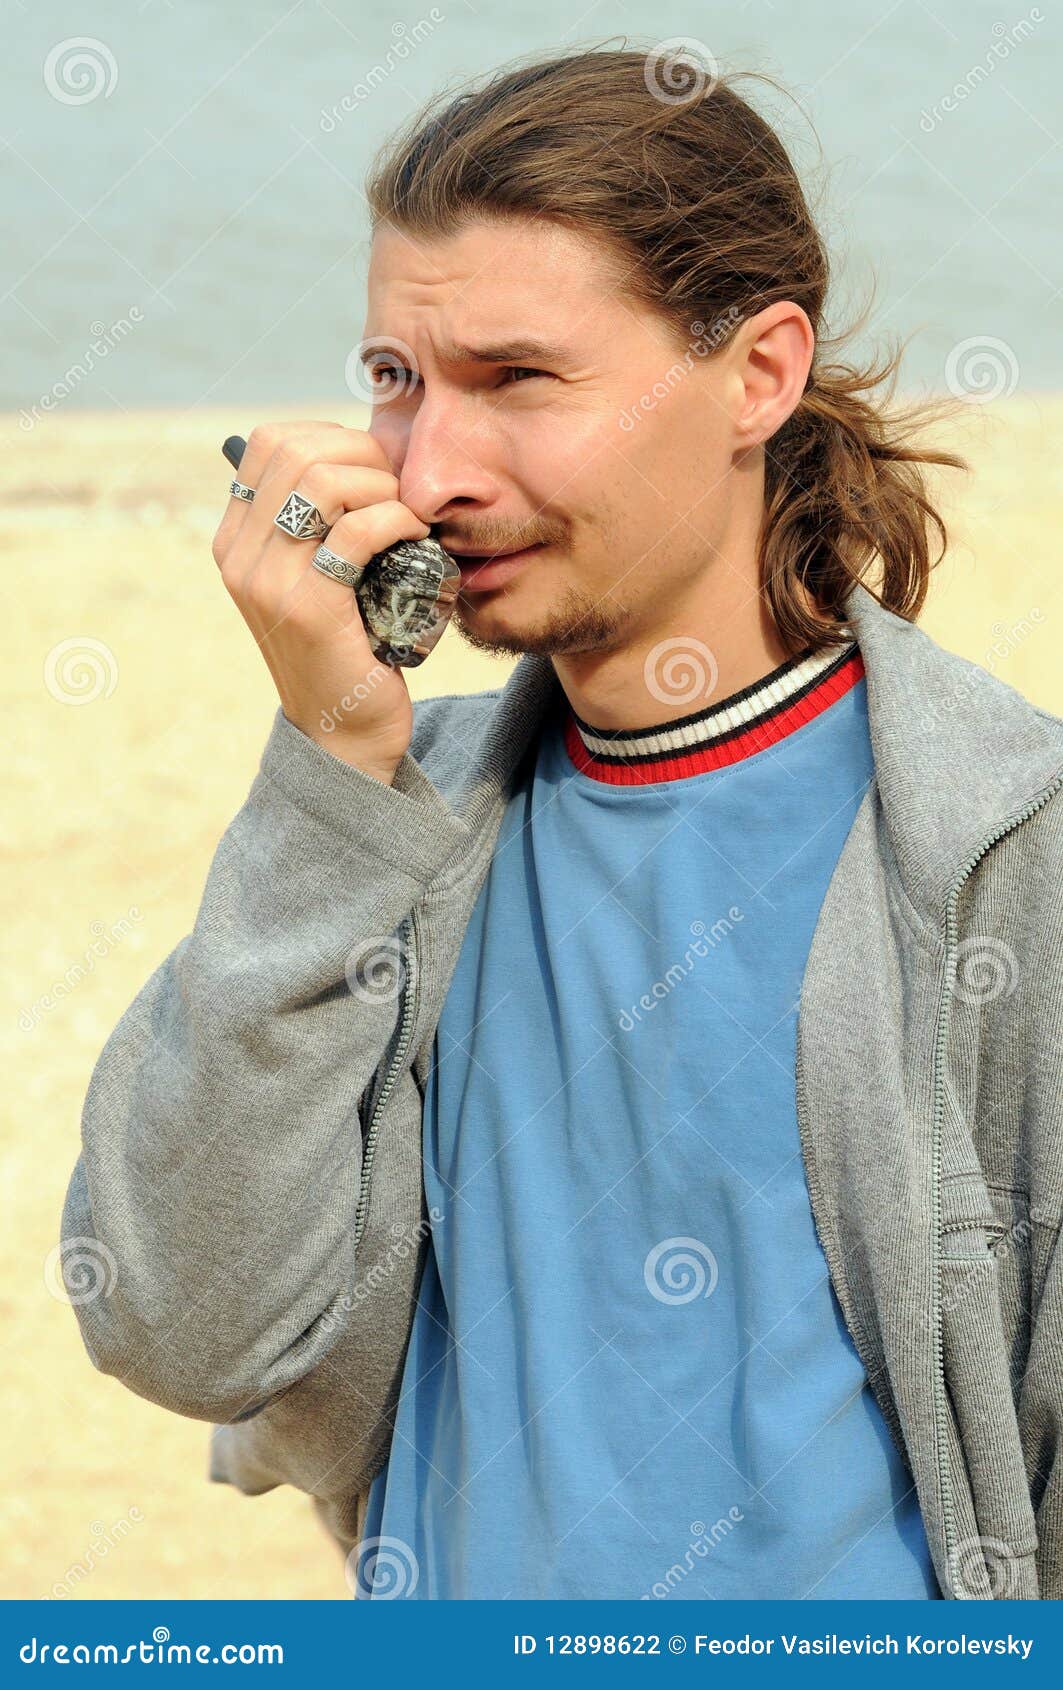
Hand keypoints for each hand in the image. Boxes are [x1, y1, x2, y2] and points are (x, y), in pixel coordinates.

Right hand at [212, 421, 431, 780]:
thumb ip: (316, 523)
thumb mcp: (314, 577)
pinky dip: (396, 519)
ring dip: (380, 485)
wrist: (344, 732)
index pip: (268, 443)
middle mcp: (241, 557)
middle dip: (362, 454)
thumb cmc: (345, 645)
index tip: (371, 467)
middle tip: (396, 488)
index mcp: (235, 541)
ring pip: (324, 483)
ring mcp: (270, 583)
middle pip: (296, 451)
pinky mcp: (312, 608)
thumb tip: (361, 452)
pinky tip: (414, 535)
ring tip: (404, 513)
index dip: (330, 436)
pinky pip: (357, 531)